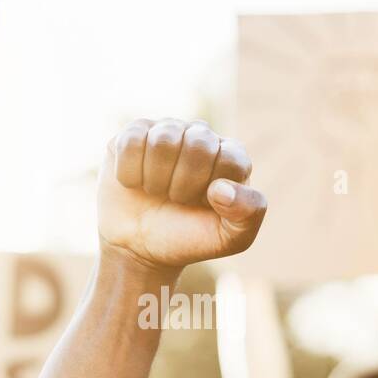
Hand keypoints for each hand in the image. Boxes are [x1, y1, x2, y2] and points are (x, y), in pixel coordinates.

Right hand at [97, 118, 265, 271]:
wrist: (138, 247)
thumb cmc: (187, 238)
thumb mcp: (228, 238)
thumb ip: (248, 213)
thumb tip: (221, 188)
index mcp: (231, 157)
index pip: (231, 160)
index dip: (211, 191)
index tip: (202, 205)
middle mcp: (202, 136)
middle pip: (199, 144)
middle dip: (183, 184)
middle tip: (177, 199)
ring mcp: (167, 130)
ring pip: (163, 140)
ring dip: (155, 179)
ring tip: (156, 191)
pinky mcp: (134, 133)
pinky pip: (131, 142)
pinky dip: (129, 173)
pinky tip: (134, 183)